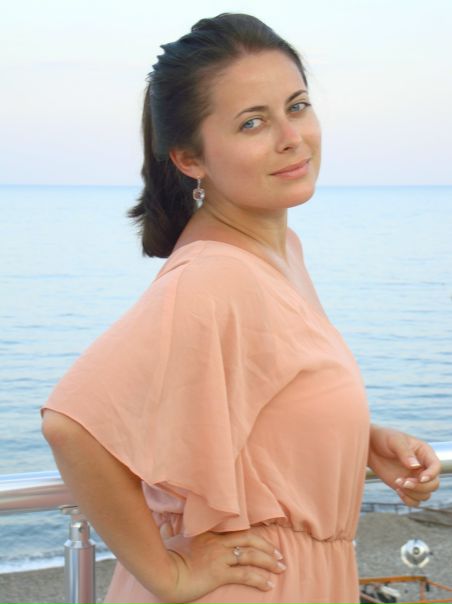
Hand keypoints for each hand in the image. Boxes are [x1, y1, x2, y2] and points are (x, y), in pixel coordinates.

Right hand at [156, 521, 286, 602]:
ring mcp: (220, 556)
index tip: (264, 539)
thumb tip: (164, 525)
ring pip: (251, 555)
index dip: (253, 534)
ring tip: (281, 568)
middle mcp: (217, 541)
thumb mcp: (168, 539)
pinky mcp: (220, 572)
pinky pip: (245, 574)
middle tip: (279, 555)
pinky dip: (260, 579)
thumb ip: (169, 530)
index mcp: (208, 532)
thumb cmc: (163, 556)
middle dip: (268, 547)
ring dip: (269, 561)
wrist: (162, 571)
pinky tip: (269, 584)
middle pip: (250, 539)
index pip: (236, 528)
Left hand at [368, 424, 440, 506]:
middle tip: (403, 482)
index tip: (420, 478)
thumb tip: (415, 466)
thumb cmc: (382, 438)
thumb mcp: (394, 440)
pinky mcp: (406, 487)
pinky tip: (398, 490)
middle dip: (420, 487)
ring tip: (397, 483)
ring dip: (413, 493)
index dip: (431, 475)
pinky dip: (409, 500)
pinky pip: (415, 501)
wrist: (369, 447)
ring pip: (425, 494)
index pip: (436, 466)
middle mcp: (423, 467)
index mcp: (424, 453)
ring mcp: (415, 478)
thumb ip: (405, 452)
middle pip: (434, 484)